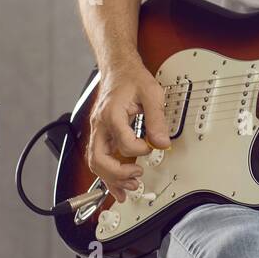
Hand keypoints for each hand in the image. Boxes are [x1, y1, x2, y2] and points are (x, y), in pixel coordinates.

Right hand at [86, 57, 171, 202]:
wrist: (119, 69)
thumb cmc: (132, 78)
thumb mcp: (151, 93)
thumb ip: (157, 119)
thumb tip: (162, 143)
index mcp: (111, 115)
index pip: (123, 142)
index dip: (140, 149)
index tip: (153, 146)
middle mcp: (100, 126)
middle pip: (98, 159)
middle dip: (117, 174)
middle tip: (137, 178)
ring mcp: (98, 132)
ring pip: (96, 163)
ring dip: (111, 179)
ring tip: (130, 188)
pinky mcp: (102, 135)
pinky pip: (100, 159)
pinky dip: (108, 175)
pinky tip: (117, 187)